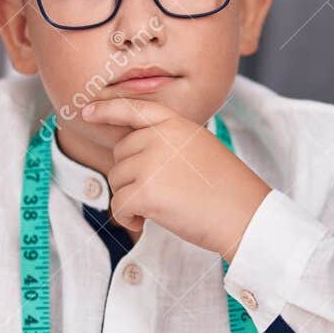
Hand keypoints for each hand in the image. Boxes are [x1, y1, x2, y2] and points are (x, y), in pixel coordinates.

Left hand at [81, 98, 270, 259]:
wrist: (245, 215)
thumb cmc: (228, 190)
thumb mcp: (201, 149)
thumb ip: (169, 144)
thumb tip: (134, 157)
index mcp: (177, 124)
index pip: (134, 109)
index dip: (107, 109)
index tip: (88, 112)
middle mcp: (160, 138)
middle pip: (121, 155)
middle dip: (131, 177)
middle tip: (159, 195)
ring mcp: (151, 163)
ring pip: (116, 181)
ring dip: (130, 199)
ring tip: (159, 209)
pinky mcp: (145, 192)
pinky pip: (118, 205)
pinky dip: (127, 218)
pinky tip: (146, 223)